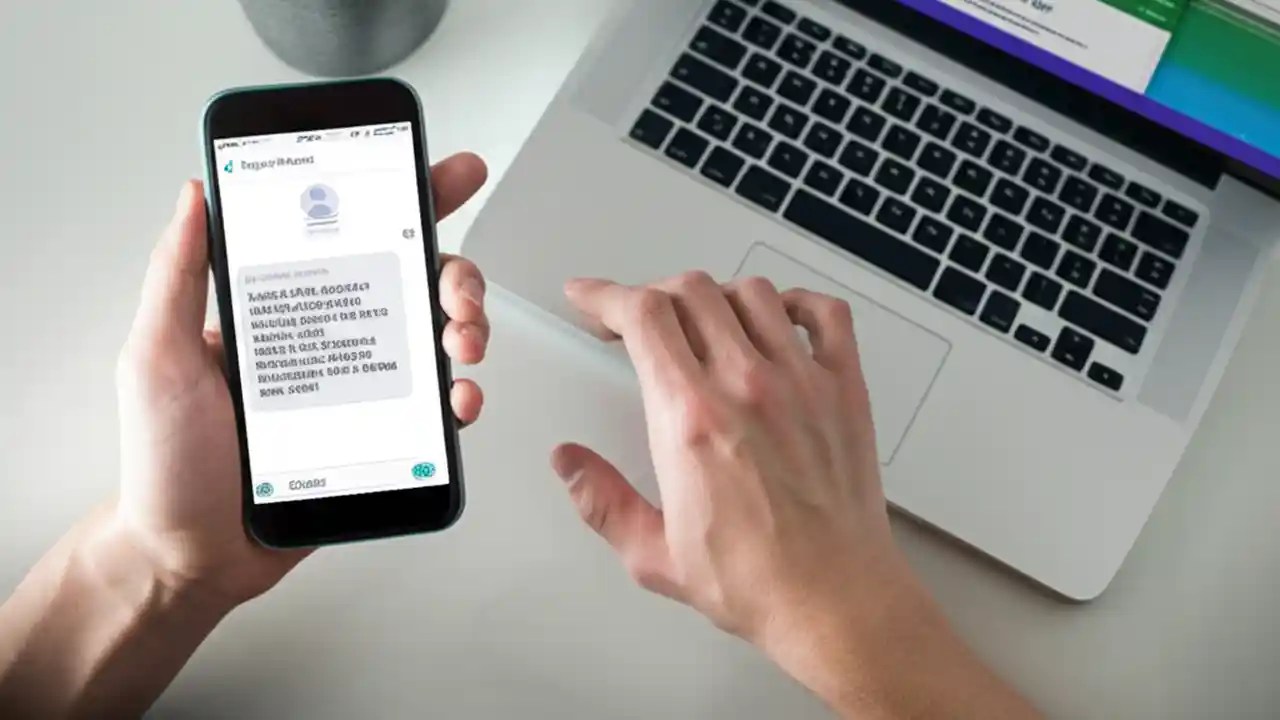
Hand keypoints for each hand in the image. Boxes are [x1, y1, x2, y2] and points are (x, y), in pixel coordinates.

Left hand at [112, 153, 489, 607]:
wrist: (192, 556)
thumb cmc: (167, 463)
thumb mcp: (157, 357)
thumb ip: (178, 276)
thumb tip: (196, 194)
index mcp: (285, 307)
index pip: (349, 235)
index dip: (403, 197)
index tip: (442, 172)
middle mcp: (331, 339)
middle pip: (414, 283)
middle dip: (456, 274)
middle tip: (457, 293)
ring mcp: (362, 388)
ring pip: (437, 337)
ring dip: (469, 327)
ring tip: (463, 344)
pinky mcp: (385, 438)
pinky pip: (438, 408)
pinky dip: (463, 396)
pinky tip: (459, 399)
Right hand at [551, 271, 912, 645]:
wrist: (834, 602)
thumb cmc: (756, 581)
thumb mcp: (653, 553)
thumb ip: (602, 500)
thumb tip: (569, 463)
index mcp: (691, 420)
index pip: (641, 316)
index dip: (605, 294)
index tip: (589, 297)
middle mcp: (746, 386)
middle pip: (690, 292)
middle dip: (651, 295)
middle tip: (637, 319)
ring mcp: (801, 382)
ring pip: (751, 293)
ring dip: (715, 296)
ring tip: (700, 321)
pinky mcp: (844, 390)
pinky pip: (826, 315)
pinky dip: (797, 302)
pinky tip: (778, 318)